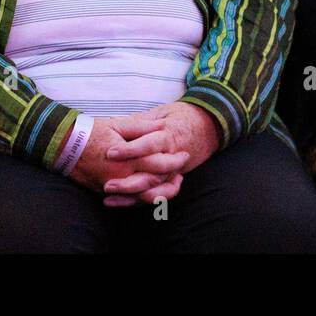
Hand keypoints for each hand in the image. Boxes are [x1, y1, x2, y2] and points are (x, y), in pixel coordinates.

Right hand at [66, 114, 188, 207]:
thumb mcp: (118, 124)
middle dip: (172, 175)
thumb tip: (161, 126)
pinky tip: (152, 189)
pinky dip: (143, 196)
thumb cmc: (92, 131)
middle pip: (155, 181)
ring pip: (144, 195)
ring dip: (161, 190)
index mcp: (129, 158)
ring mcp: (114, 185)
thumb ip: (141, 127)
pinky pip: (129, 199)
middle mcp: (123, 176)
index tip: (185, 154)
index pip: (159, 163)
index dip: (174, 160)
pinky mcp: (106, 190)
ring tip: (173, 182)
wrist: (64, 145)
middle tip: (183, 168)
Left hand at [102, 101, 220, 201]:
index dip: (129, 150)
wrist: (208, 125)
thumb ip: (142, 122)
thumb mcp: (161, 113)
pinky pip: (157, 196)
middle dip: (128, 183)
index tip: (110, 153)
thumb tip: (119, 126)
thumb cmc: (180, 116)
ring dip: (132, 197)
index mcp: (168, 136)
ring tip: (109, 198)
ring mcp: (173, 171)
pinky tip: (119, 202)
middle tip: (106, 184)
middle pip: (151, 175)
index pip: (148, 145)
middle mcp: (171, 157)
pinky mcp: (171, 179)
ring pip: (154, 191)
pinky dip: (139, 201)